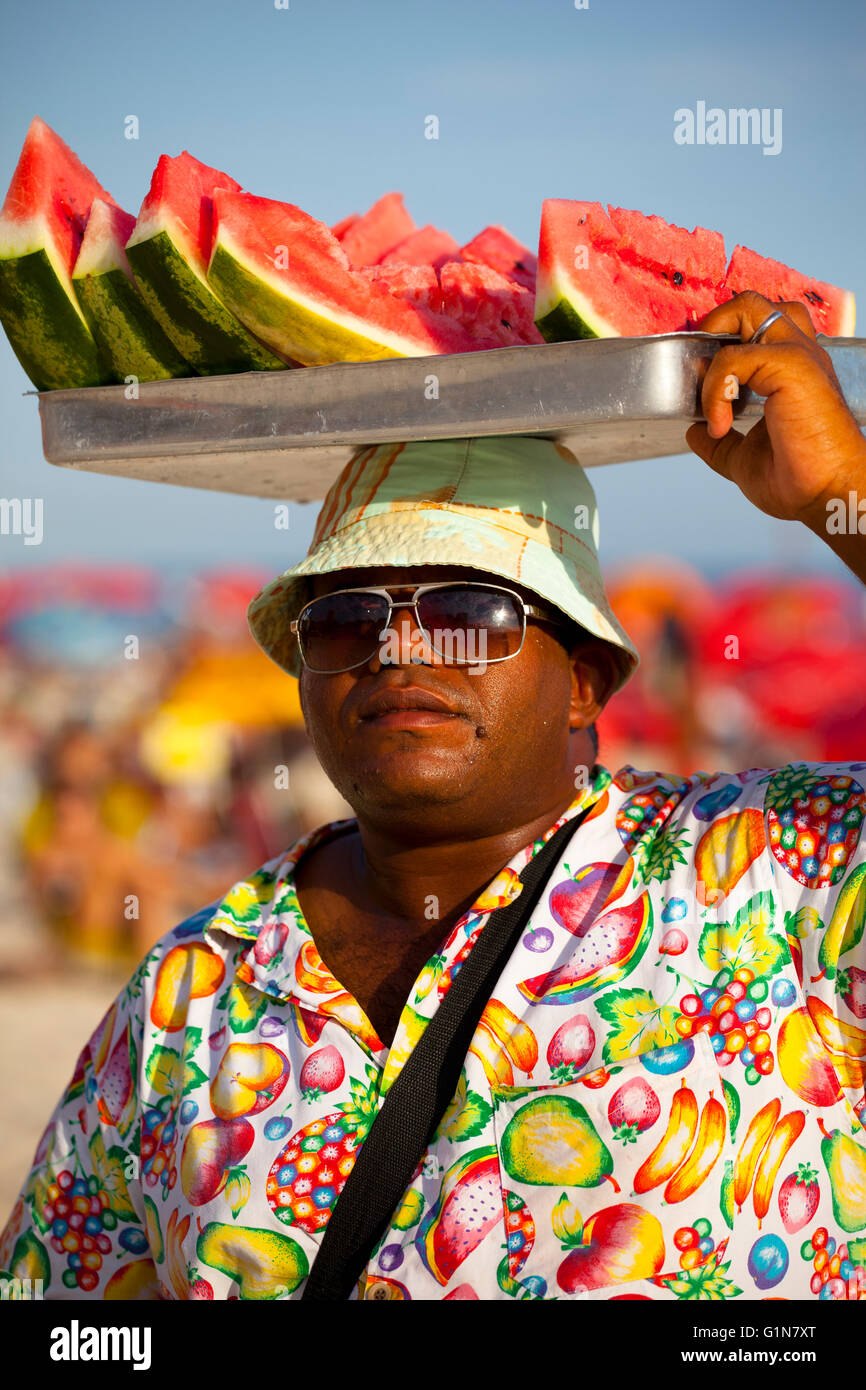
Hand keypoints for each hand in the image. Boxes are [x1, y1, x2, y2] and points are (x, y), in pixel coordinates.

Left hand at [685, 291, 865, 528]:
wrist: (829, 495)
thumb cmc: (800, 481)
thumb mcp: (743, 460)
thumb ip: (719, 444)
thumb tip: (693, 433)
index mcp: (789, 369)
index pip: (753, 326)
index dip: (721, 343)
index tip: (702, 387)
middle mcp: (797, 353)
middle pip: (750, 303)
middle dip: (714, 327)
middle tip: (700, 374)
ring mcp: (797, 355)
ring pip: (746, 308)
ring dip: (715, 346)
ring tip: (710, 395)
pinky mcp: (792, 366)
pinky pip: (733, 357)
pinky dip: (715, 390)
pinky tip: (721, 424)